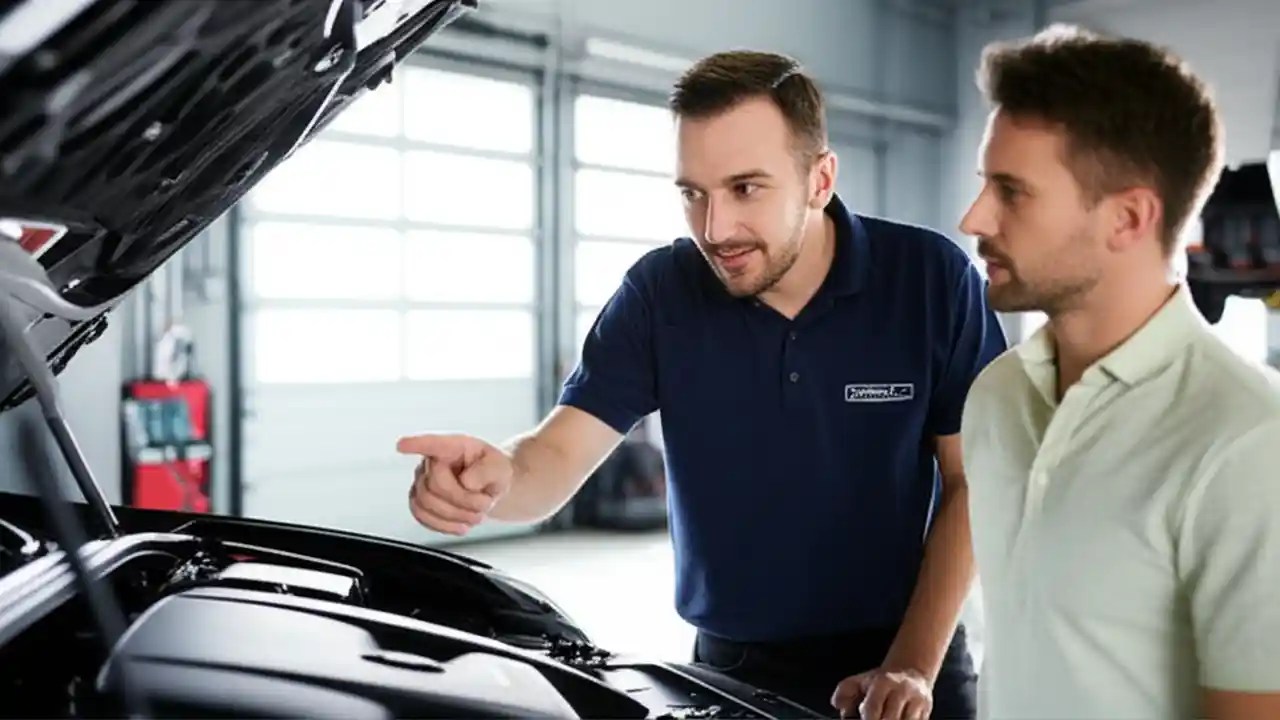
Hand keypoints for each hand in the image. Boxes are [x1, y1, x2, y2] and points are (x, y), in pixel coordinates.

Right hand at [397, 433, 512, 535]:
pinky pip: (423, 517)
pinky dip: (445, 525)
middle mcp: (432, 462)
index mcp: (452, 447)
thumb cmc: (492, 472)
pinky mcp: (419, 503)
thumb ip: (487, 471)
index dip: (416, 444)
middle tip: (483, 503)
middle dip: (464, 500)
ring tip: (475, 513)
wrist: (490, 490)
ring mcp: (422, 483)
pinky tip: (461, 524)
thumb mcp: (500, 467)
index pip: (432, 444)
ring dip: (456, 515)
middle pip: (435, 485)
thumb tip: (466, 481)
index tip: (402, 446)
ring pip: (427, 504)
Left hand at [831, 667, 932, 719]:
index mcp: (884, 683)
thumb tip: (838, 706)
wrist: (911, 672)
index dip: (866, 719)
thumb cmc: (881, 682)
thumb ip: (843, 692)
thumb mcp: (859, 681)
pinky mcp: (927, 713)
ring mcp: (918, 703)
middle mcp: (903, 691)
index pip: (873, 708)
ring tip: (884, 717)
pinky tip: (895, 718)